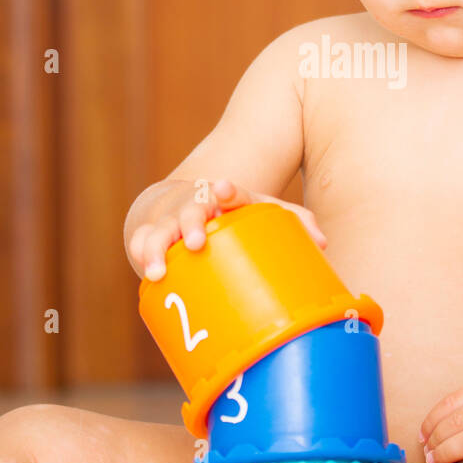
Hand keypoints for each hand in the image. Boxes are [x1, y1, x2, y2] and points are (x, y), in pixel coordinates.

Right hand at [128, 178, 326, 280]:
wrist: (195, 201)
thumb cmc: (239, 213)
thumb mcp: (266, 212)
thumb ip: (296, 223)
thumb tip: (322, 244)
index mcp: (228, 198)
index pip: (230, 192)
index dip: (228, 192)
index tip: (223, 190)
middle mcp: (197, 206)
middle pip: (191, 210)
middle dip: (189, 224)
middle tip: (194, 244)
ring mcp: (172, 221)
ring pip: (159, 230)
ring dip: (155, 248)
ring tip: (156, 272)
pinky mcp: (154, 236)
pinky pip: (141, 241)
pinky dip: (140, 252)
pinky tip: (144, 271)